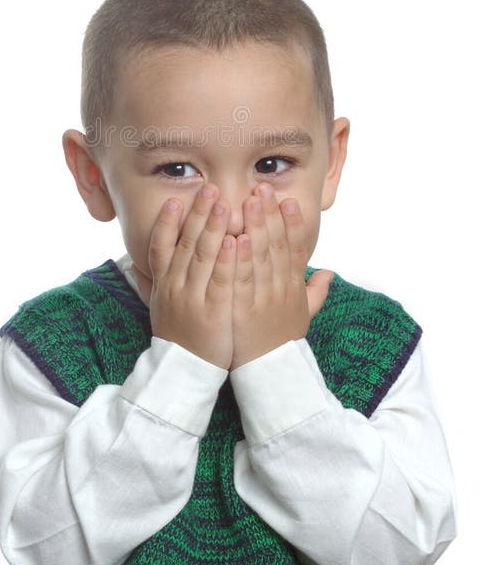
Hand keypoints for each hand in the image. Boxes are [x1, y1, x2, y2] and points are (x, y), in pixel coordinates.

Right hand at [147, 184, 235, 368]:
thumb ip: (155, 279)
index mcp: (164, 284)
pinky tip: (233, 240)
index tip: (175, 200)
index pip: (161, 247)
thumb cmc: (178, 334)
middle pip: (185, 244)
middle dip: (198, 214)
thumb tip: (140, 259)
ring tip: (222, 202)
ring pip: (202, 256)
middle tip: (209, 188)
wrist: (184, 373)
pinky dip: (226, 260)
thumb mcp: (161, 305)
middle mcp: (175, 287)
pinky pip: (220, 281)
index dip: (167, 223)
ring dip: (212, 227)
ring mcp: (192, 299)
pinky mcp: (213, 312)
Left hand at [231, 183, 333, 369]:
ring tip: (249, 201)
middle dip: (270, 215)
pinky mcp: (243, 311)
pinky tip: (235, 238)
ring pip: (260, 257)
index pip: (295, 250)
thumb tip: (328, 272)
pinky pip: (241, 281)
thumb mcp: (303, 316)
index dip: (293, 224)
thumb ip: (316, 292)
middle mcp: (281, 290)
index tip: (288, 200)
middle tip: (263, 188)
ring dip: (255, 227)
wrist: (269, 376)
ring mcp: (263, 299)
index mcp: (294, 288)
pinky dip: (239, 259)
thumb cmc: (282, 343)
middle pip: (276, 246)